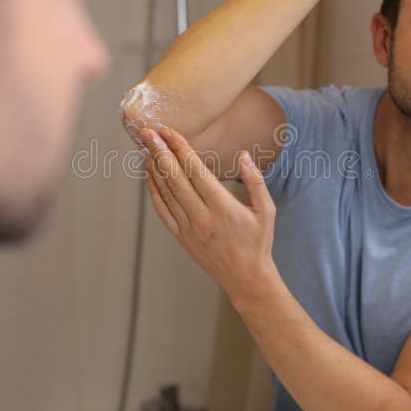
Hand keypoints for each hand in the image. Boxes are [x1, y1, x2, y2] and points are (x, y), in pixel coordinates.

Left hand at [140, 127, 277, 302]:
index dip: (181, 149)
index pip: (196, 171)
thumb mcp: (266, 210)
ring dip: (154, 169)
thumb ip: (256, 181)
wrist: (246, 278)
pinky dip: (153, 192)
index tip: (170, 132)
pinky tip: (149, 176)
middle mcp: (202, 216)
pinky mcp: (182, 237)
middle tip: (148, 133)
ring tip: (144, 148)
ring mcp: (189, 228)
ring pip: (166, 193)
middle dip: (160, 152)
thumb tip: (244, 155)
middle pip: (175, 178)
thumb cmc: (258, 242)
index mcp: (223, 207)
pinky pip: (163, 211)